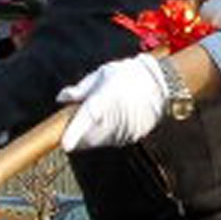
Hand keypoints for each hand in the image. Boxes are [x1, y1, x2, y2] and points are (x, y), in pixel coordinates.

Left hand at [57, 52, 175, 150]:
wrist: (159, 83)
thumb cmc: (127, 75)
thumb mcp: (102, 74)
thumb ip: (81, 89)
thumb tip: (62, 98)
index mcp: (104, 99)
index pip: (86, 119)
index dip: (74, 133)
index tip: (65, 145)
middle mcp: (115, 118)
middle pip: (88, 138)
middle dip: (78, 134)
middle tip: (78, 120)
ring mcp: (125, 130)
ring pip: (99, 142)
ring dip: (91, 135)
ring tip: (101, 115)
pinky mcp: (132, 137)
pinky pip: (112, 141)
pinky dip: (106, 135)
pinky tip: (112, 120)